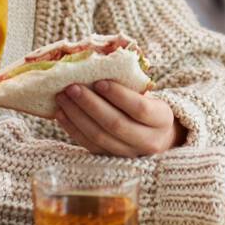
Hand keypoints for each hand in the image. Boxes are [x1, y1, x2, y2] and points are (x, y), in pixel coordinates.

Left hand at [54, 80, 182, 156]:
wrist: (158, 138)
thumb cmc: (149, 108)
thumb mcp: (150, 96)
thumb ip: (131, 86)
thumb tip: (98, 64)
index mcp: (162, 120)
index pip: (140, 108)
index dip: (118, 95)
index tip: (99, 81)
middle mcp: (149, 141)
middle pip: (116, 124)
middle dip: (91, 104)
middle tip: (72, 87)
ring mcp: (130, 154)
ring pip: (99, 137)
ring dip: (77, 116)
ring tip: (62, 98)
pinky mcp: (112, 159)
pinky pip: (89, 146)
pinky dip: (73, 129)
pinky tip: (61, 114)